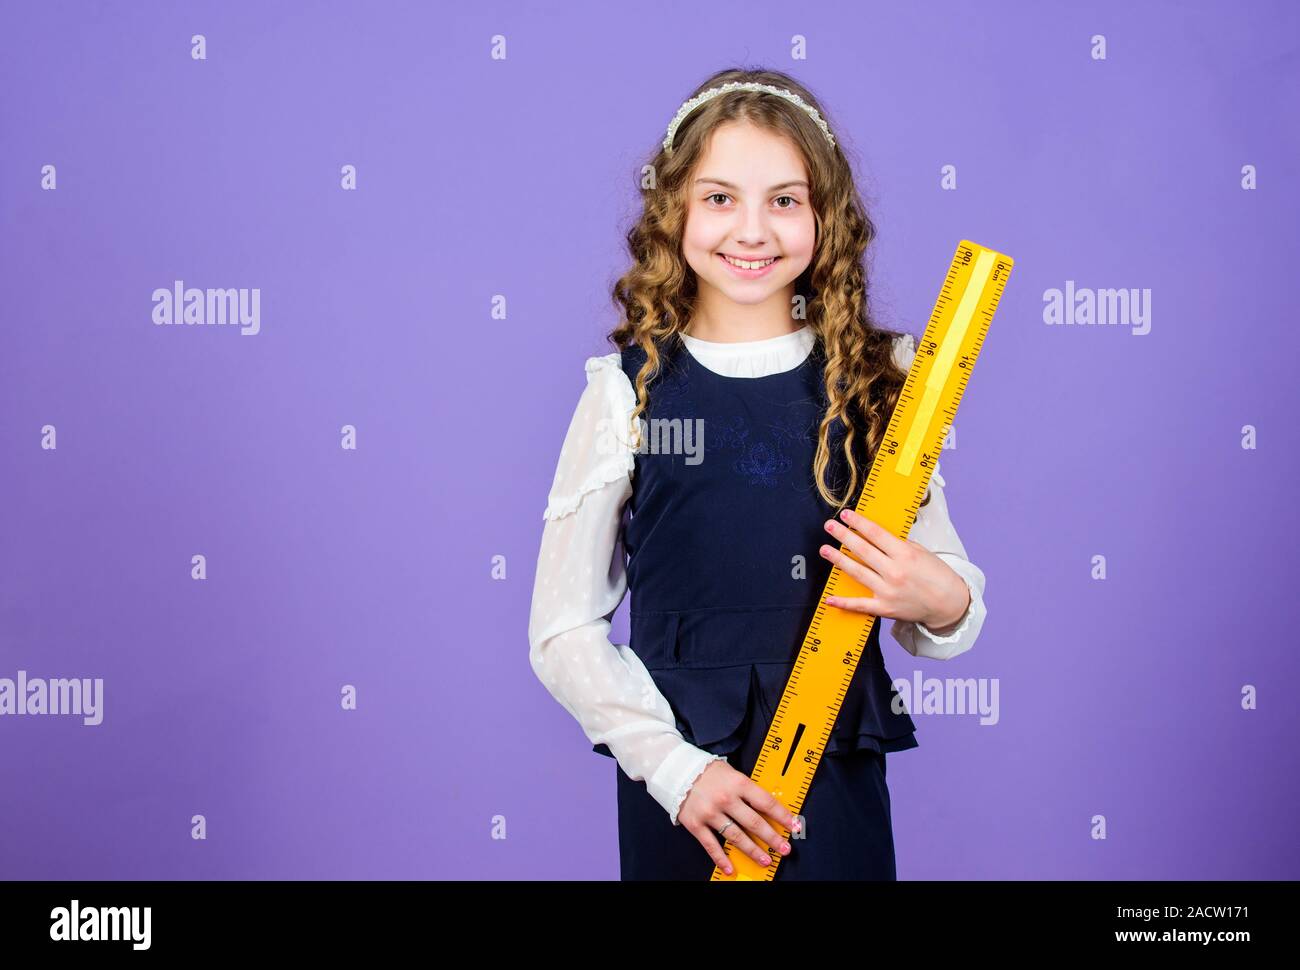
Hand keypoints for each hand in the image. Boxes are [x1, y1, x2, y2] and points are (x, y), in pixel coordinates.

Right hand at [677, 760, 801, 874]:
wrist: (678, 770)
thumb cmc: (709, 773)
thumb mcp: (733, 773)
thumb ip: (748, 789)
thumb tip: (769, 808)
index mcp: (738, 783)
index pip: (766, 802)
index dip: (782, 816)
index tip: (794, 826)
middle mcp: (725, 798)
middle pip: (754, 822)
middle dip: (771, 838)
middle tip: (784, 849)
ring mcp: (710, 813)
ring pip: (736, 836)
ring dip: (753, 851)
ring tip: (765, 860)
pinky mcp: (696, 824)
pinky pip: (711, 845)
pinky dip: (721, 859)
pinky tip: (731, 868)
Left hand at [819, 508, 969, 628]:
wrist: (949, 604)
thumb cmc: (936, 576)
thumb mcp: (921, 552)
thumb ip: (898, 545)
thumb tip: (875, 535)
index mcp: (905, 554)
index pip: (876, 534)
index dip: (858, 523)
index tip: (845, 515)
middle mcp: (895, 572)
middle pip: (863, 550)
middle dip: (844, 536)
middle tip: (829, 526)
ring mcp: (888, 591)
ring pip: (857, 572)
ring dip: (838, 560)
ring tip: (825, 550)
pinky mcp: (885, 608)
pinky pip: (860, 605)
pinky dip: (843, 603)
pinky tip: (829, 598)